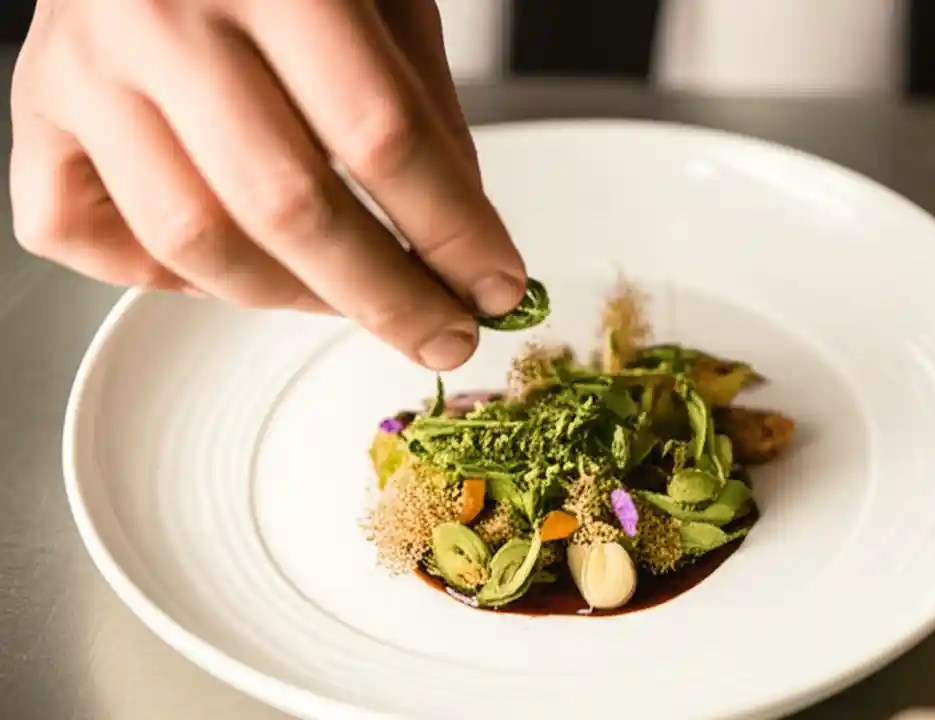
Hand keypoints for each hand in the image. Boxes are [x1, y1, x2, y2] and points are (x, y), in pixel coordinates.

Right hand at [9, 0, 524, 369]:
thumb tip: (461, 244)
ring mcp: (83, 69)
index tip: (496, 287)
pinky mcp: (33, 109)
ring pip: (192, 241)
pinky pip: (79, 236)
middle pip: (288, 207)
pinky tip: (230, 262)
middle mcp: (161, 17)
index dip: (452, 232)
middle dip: (388, 298)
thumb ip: (422, 109)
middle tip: (445, 335)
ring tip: (352, 298)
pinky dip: (163, 276)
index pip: (380, 137)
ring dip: (293, 298)